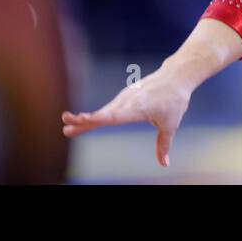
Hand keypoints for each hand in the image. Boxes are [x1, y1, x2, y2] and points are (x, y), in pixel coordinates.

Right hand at [61, 66, 193, 166]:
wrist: (176, 76)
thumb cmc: (174, 100)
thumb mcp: (171, 124)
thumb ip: (163, 144)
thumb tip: (164, 164)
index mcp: (139, 108)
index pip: (115, 116)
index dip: (99, 118)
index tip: (82, 118)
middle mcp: (128, 101)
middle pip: (103, 113)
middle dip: (84, 120)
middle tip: (65, 125)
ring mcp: (125, 98)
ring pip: (103, 111)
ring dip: (85, 119)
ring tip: (67, 126)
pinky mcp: (124, 96)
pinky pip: (108, 108)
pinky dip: (95, 115)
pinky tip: (81, 121)